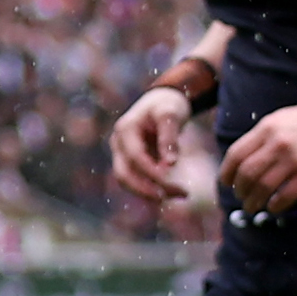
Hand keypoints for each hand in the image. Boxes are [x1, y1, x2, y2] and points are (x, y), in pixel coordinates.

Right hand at [110, 87, 196, 202]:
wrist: (160, 101)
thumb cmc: (166, 105)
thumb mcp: (170, 114)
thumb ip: (169, 137)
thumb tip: (171, 163)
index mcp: (125, 129)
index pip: (135, 157)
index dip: (152, 172)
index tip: (172, 183)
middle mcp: (118, 143)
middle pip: (124, 174)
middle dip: (148, 189)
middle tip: (177, 194)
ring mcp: (120, 153)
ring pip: (126, 181)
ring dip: (149, 193)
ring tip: (178, 194)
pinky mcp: (127, 162)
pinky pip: (134, 181)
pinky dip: (150, 189)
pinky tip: (171, 191)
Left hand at [218, 100, 296, 212]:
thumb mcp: (279, 120)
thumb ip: (260, 137)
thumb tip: (240, 161)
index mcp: (266, 129)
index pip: (236, 154)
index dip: (227, 172)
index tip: (226, 183)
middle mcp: (277, 144)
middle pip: (247, 174)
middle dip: (240, 190)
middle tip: (241, 197)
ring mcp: (294, 160)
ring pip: (264, 188)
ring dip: (253, 202)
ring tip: (252, 207)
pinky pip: (286, 196)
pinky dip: (275, 205)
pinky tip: (272, 207)